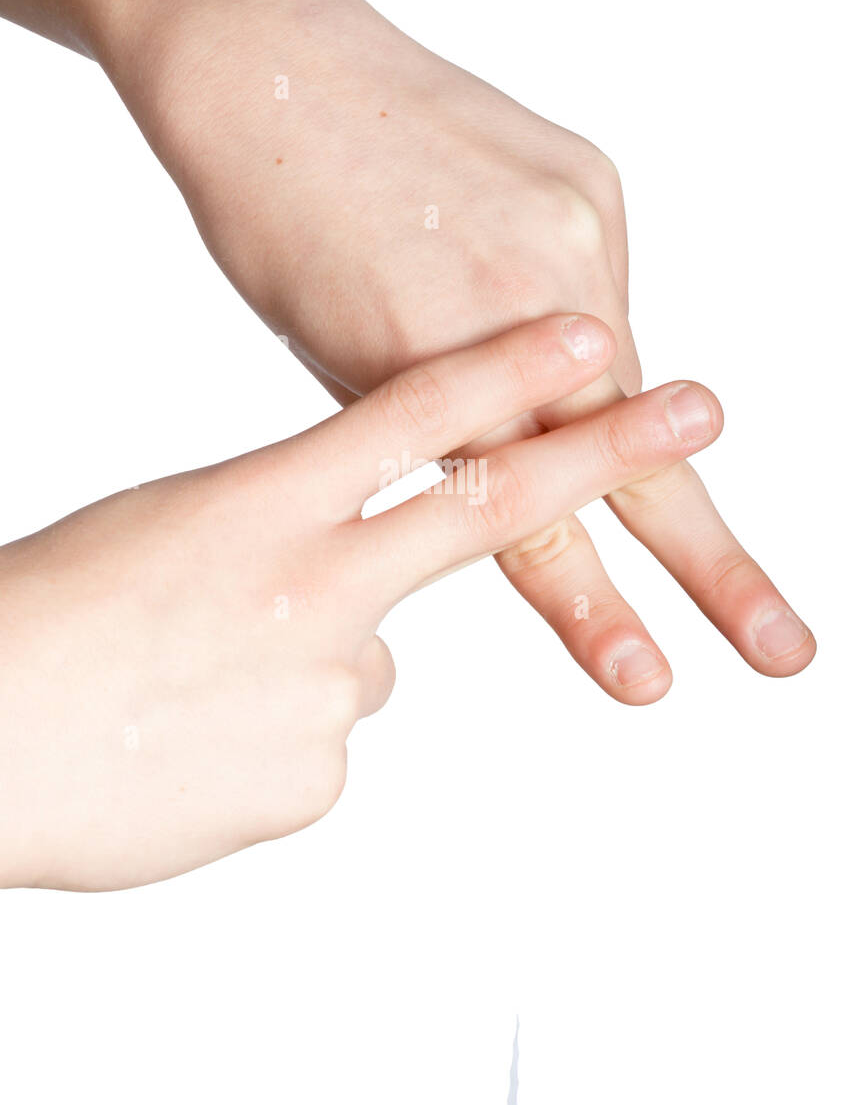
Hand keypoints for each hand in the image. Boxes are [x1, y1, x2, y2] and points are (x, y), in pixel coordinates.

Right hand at [0, 315, 722, 889]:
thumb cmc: (52, 620)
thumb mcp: (171, 531)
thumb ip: (291, 539)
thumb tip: (378, 608)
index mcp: (255, 501)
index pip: (405, 413)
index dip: (506, 363)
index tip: (587, 325)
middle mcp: (310, 587)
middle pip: (483, 507)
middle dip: (602, 453)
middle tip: (697, 407)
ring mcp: (323, 686)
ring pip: (369, 658)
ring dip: (310, 663)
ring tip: (198, 684)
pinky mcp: (316, 779)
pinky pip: (328, 741)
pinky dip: (281, 735)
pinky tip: (202, 740)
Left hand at [113, 0, 814, 696]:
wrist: (268, 62)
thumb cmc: (273, 223)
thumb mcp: (335, 356)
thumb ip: (447, 424)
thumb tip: (541, 467)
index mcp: (434, 365)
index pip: (531, 516)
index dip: (594, 610)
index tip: (650, 682)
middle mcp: (526, 300)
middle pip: (635, 461)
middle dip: (716, 568)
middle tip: (786, 650)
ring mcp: (573, 233)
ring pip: (628, 374)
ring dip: (647, 433)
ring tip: (661, 435)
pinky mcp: (593, 184)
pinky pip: (609, 293)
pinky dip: (586, 328)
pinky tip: (534, 301)